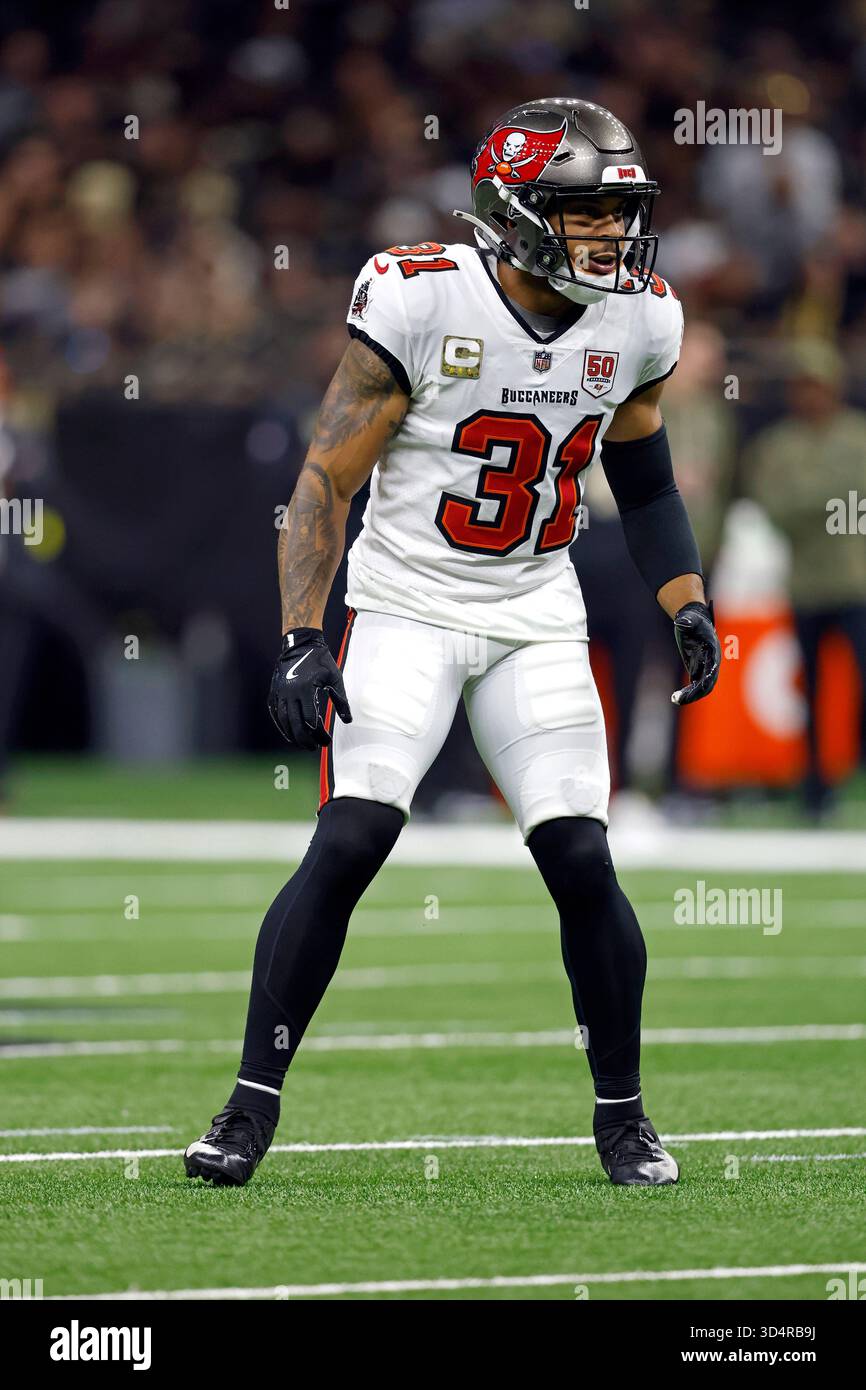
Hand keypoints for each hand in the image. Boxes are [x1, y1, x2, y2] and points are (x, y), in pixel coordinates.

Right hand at [268, 628, 351, 749]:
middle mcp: (290, 692)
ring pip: (283, 721)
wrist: (300, 644)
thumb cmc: (320, 660)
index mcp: (306, 689)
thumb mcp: (335, 678)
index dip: (318, 734)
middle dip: (304, 740)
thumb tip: (348, 720)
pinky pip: (275, 713)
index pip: (311, 719)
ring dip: (292, 735)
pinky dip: (281, 725)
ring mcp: (280, 692)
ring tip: (302, 744)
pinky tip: (289, 733)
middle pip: (295, 724)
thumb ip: (341, 700)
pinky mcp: (274, 692)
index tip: (326, 740)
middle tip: (313, 748)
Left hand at [671, 601, 720, 706]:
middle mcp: (712, 661)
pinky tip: (676, 697)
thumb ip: (687, 621)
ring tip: (676, 699)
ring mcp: (706, 667)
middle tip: (681, 698)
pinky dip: (688, 692)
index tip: (698, 686)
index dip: (707, 677)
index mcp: (712, 649)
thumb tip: (681, 622)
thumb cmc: (692, 619)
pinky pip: (695, 685)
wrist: (694, 620)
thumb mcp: (689, 619)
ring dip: (692, 695)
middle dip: (697, 691)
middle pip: (708, 681)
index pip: (713, 666)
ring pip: (702, 686)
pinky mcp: (698, 670)